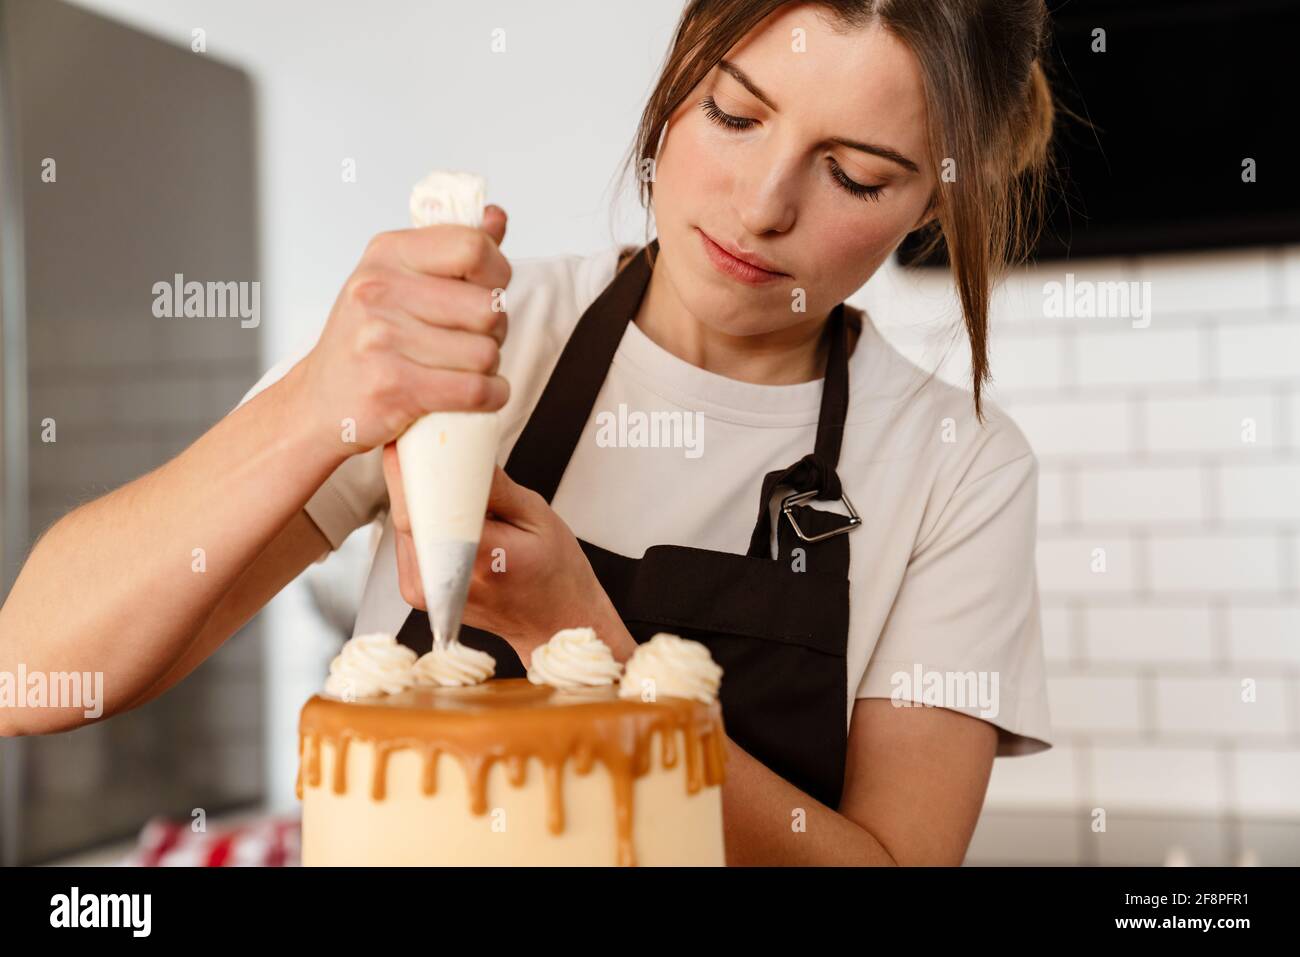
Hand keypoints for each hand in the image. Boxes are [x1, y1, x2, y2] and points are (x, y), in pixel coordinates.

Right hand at [295, 206, 512, 455]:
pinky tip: (478, 394)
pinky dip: (491, 396)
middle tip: (469, 339)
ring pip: (486, 353)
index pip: (472, 246)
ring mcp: (383, 338)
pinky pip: (476, 390)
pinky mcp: (394, 387)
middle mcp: (380, 290)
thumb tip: (495, 218)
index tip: (487, 289)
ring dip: (489, 368)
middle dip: (494, 330)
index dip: (497, 272)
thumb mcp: (398, 280)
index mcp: (387, 253)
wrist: (319, 402)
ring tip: (460, 366)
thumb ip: (451, 250)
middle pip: (487, 308)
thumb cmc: (366, 340)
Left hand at [384, 454, 634, 665]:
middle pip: (406, 514)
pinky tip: (444, 512)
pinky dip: (421, 521)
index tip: (412, 439)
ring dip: (417, 499)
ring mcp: (426, 592)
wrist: (553, 622)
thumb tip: (460, 451)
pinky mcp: (419, 592)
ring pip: (403, 526)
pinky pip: (408, 542)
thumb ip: (494, 486)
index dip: (411, 469)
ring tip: (443, 481)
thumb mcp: (537, 516)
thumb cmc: (555, 574)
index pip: (422, 508)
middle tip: (428, 445)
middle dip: (415, 477)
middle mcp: (444, 582)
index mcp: (477, 560)